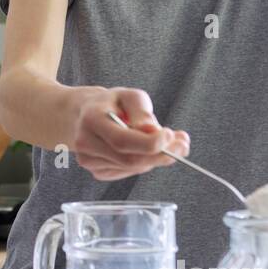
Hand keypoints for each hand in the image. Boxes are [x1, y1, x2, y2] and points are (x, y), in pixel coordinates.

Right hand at [72, 87, 189, 181]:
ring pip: (132, 168)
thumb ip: (142, 112)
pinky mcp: (97, 172)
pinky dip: (144, 163)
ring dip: (156, 158)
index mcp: (91, 120)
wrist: (84, 115)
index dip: (149, 143)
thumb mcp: (128, 96)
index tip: (170, 135)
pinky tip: (148, 150)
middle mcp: (86, 143)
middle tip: (182, 145)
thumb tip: (154, 132)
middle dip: (160, 155)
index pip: (122, 141)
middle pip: (129, 160)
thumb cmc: (111, 103)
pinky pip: (129, 172)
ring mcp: (89, 161)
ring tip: (171, 143)